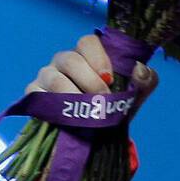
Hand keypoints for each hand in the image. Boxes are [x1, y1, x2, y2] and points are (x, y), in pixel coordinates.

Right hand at [24, 33, 158, 123]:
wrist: (98, 138)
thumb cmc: (113, 109)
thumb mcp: (133, 96)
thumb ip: (144, 81)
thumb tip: (140, 69)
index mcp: (88, 55)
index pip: (88, 42)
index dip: (98, 57)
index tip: (110, 78)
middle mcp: (64, 61)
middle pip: (70, 59)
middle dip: (90, 82)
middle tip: (103, 101)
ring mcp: (47, 76)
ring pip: (54, 78)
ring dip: (74, 96)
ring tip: (87, 113)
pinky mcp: (35, 95)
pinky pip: (37, 95)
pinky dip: (54, 107)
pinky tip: (68, 118)